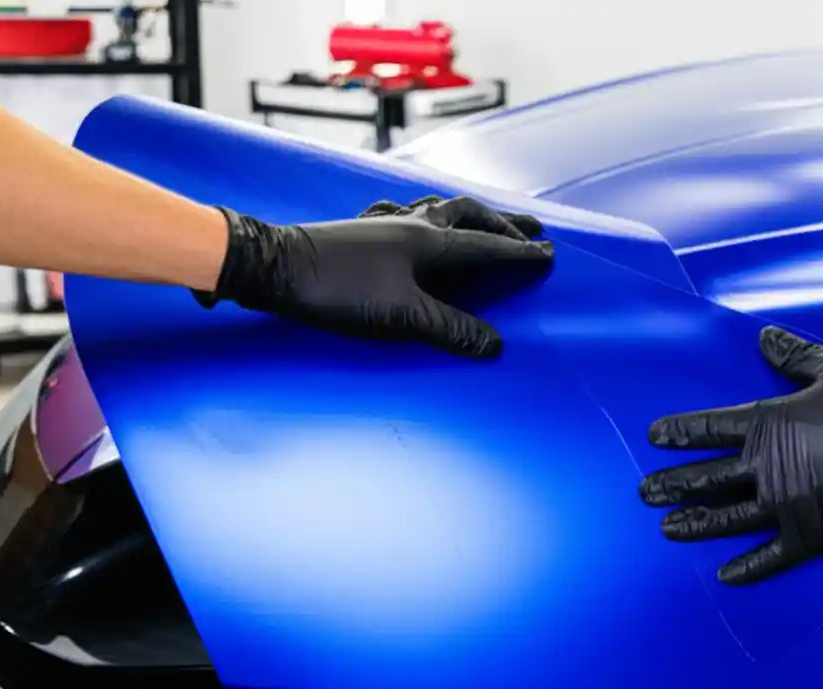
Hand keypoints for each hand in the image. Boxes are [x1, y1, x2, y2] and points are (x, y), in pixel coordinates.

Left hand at [195, 197, 551, 356]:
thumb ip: (450, 329)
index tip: (549, 255)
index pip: (488, 246)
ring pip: (440, 209)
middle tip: (533, 229)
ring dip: (470, 214)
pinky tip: (418, 221)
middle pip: (470, 215)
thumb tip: (494, 346)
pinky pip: (406, 215)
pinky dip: (426, 216)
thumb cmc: (338, 289)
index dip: (520, 253)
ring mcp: (386, 225)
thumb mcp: (401, 315)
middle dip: (505, 223)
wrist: (273, 266)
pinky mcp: (362, 231)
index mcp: (430, 242)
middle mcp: (413, 225)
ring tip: (486, 220)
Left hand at [641, 327, 822, 584]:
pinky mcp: (814, 535)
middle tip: (646, 491)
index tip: (654, 438)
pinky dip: (747, 568)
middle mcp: (769, 466)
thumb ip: (792, 357)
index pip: (710, 428)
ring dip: (695, 522)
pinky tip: (724, 576)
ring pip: (728, 518)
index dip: (679, 432)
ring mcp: (787, 504)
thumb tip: (764, 337)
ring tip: (667, 528)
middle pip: (707, 477)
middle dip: (673, 483)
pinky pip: (771, 556)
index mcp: (769, 422)